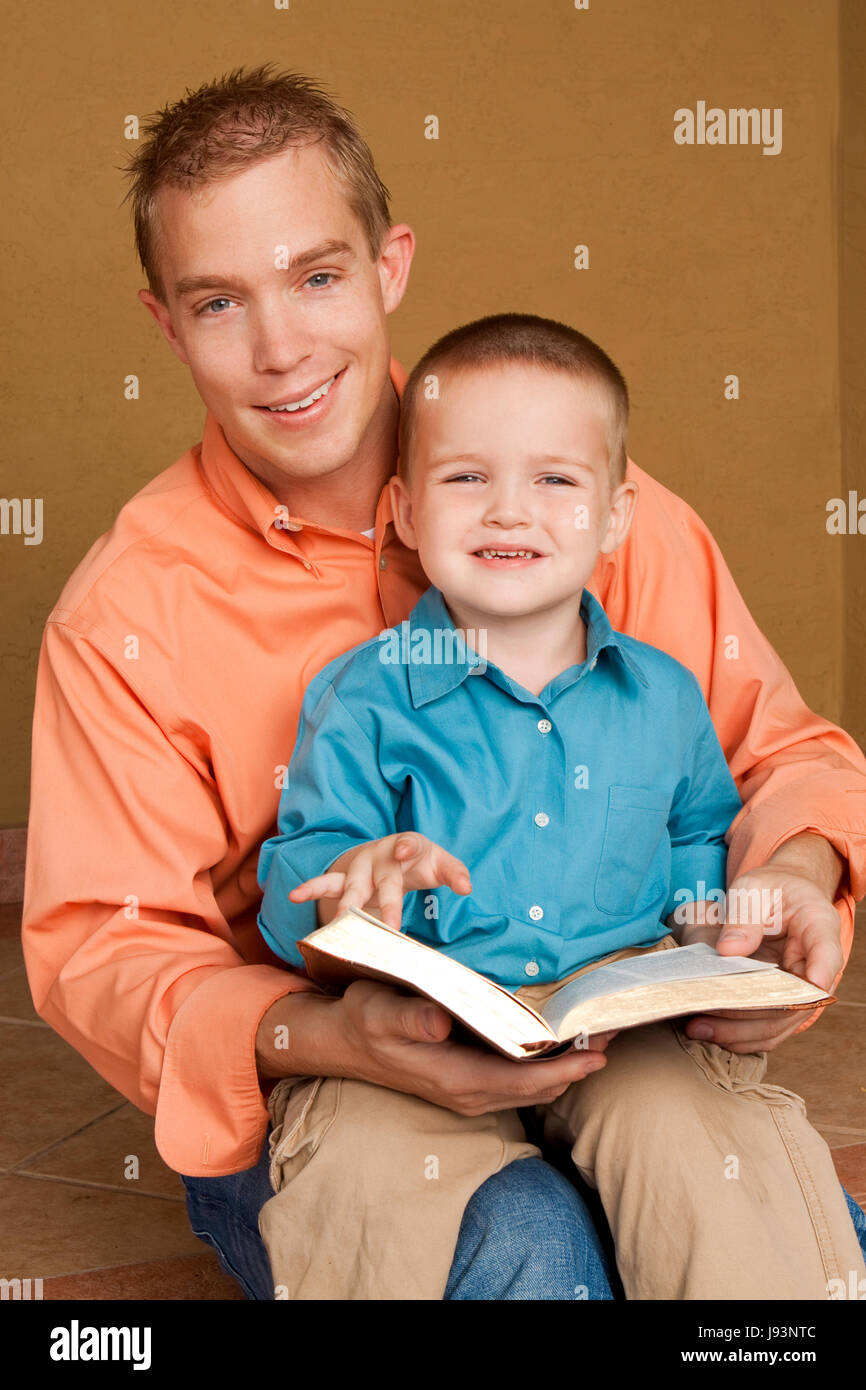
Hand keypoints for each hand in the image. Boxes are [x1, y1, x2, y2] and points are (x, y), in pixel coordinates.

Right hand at [256, 981, 616, 1108]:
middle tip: (613, 1034)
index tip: (598, 1051)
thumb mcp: (382, 1011)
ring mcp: (468, 1091)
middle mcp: (469, 1092)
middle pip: (538, 1088)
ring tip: (597, 1037)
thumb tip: (441, 1022)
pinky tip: (558, 1042)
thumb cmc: (365, 1019)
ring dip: (565, 1066)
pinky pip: (517, 1080)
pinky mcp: (466, 1082)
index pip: (524, 1081)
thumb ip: (413, 1017)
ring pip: (531, 1087)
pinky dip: (545, 1065)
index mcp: (456, 1078)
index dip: (564, 1068)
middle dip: (578, 1066)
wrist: (342, 1040)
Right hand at [288, 831, 471, 928]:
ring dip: (347, 905)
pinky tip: (294, 895)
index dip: (407, 847)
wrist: (392, 853)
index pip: (409, 844)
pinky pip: (326, 884)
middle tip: (390, 927)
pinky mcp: (345, 880)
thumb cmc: (420, 860)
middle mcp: (380, 855)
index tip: (405, 851)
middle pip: (383, 880)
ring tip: (341, 922)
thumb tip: (467, 887)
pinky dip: (310, 889)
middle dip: (386, 902)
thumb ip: (455, 872)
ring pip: (352, 887)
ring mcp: (360, 868)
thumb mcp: (439, 862)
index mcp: (407, 845)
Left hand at [680, 835, 844, 1052]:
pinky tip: (707, 1031)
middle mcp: (816, 965)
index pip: (826, 954)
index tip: (800, 990)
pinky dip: (739, 1035)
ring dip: (739, 1032)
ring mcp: (802, 990)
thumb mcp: (753, 888)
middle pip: (797, 1001)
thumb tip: (728, 952)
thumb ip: (744, 916)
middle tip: (706, 1015)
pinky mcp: (784, 1004)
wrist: (780, 898)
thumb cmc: (769, 889)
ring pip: (780, 1023)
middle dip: (752, 1013)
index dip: (817, 974)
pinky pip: (768, 1028)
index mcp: (819, 926)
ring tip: (697, 1028)